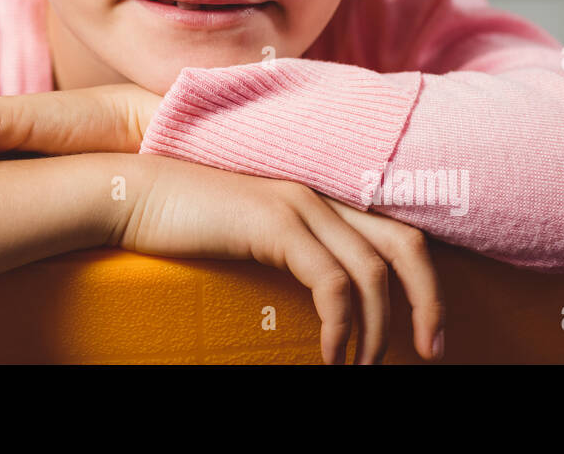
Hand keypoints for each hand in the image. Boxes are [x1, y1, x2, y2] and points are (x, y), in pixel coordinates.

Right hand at [117, 155, 444, 365]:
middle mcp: (320, 193)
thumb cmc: (183, 223)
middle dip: (429, 303)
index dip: (425, 283)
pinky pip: (333, 283)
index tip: (429, 332)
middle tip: (433, 352)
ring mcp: (300, 204)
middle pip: (407, 245)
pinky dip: (343, 326)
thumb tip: (322, 301)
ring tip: (361, 369)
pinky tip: (330, 355)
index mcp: (320, 196)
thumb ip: (290, 253)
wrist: (131, 194)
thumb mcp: (251, 238)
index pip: (398, 232)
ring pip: (374, 273)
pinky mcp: (276, 223)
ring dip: (377, 333)